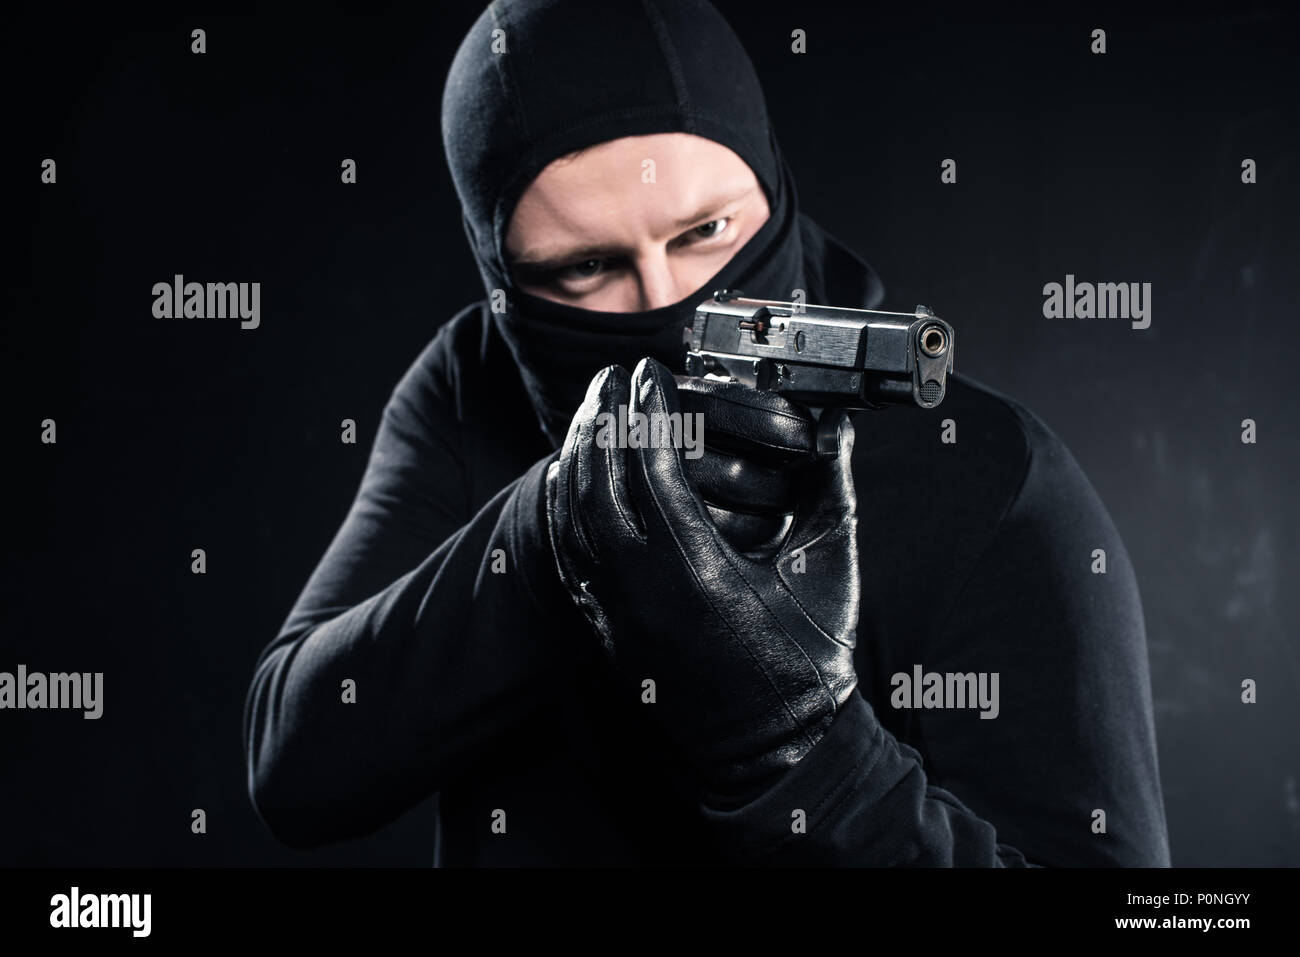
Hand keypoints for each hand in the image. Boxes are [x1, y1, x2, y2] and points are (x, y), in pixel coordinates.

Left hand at [545, 357, 860, 799]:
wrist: (774, 750)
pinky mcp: (607, 630)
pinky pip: (569, 555)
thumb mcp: (830, 571)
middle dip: (602, 419)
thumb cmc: (808, 666)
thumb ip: (834, 489)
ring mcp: (618, 613)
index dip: (648, 412)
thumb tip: (842, 427)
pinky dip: (564, 507)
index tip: (650, 373)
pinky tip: (570, 477)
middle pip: (599, 482)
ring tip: (592, 413)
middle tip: (613, 377)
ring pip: (575, 517)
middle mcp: (645, 591)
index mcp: (700, 572)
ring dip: (579, 456)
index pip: (653, 468)